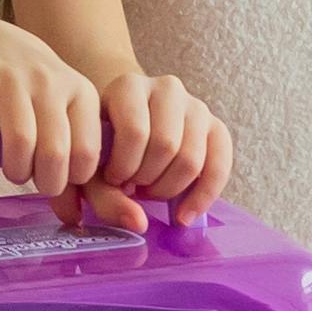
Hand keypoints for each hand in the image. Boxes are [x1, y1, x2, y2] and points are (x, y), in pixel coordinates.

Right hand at [0, 19, 107, 209]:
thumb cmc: (36, 93)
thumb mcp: (68, 113)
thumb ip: (77, 157)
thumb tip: (77, 218)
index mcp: (82, 94)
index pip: (86, 154)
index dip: (70, 178)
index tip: (59, 178)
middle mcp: (50, 82)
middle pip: (55, 152)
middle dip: (43, 181)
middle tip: (33, 178)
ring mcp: (11, 75)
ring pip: (20, 137)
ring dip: (14, 168)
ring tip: (12, 169)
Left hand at [90, 71, 230, 225]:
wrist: (125, 123)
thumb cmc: (103, 144)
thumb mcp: (91, 164)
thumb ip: (103, 196)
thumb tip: (139, 224)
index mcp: (129, 86)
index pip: (135, 132)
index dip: (123, 166)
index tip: (113, 179)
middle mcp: (166, 87)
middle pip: (166, 145)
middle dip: (147, 179)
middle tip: (132, 187)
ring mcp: (196, 106)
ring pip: (191, 158)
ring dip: (169, 189)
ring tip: (150, 191)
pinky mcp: (216, 126)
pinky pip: (220, 165)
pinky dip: (203, 196)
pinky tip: (184, 215)